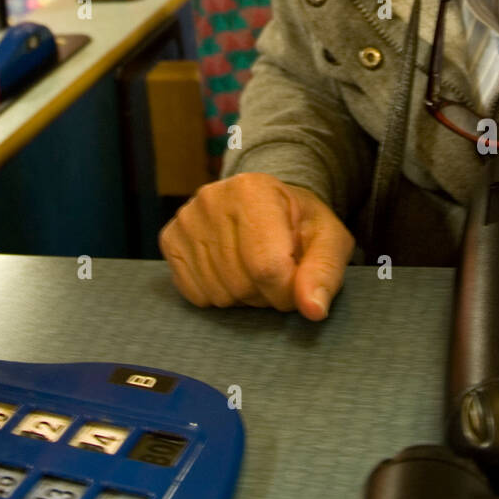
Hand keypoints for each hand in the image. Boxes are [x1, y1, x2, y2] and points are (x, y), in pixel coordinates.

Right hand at [159, 173, 354, 319]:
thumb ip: (324, 272)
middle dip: (266, 293)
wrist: (267, 203)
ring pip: (218, 293)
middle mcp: (212, 198)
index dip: (288, 291)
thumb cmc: (300, 223)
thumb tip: (313, 308)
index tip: (297, 283)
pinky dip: (217, 294)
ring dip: (243, 296)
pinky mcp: (170, 239)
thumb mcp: (328, 239)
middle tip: (276, 271)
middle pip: (241, 283)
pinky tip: (231, 270)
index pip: (268, 268)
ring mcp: (186, 219)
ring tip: (254, 268)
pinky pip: (195, 294)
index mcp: (253, 189)